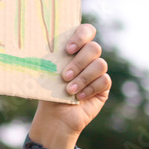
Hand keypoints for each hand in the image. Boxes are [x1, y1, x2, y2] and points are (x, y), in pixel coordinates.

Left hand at [32, 24, 110, 144]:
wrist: (56, 117)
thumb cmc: (49, 92)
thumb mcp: (47, 73)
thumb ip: (51, 58)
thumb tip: (44, 44)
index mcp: (74, 48)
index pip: (86, 31)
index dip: (81, 36)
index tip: (68, 49)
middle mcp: (88, 57)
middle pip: (94, 48)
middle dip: (79, 62)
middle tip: (64, 76)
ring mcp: (97, 71)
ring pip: (100, 65)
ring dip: (83, 78)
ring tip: (69, 90)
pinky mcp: (103, 86)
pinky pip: (104, 81)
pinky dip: (90, 88)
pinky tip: (79, 97)